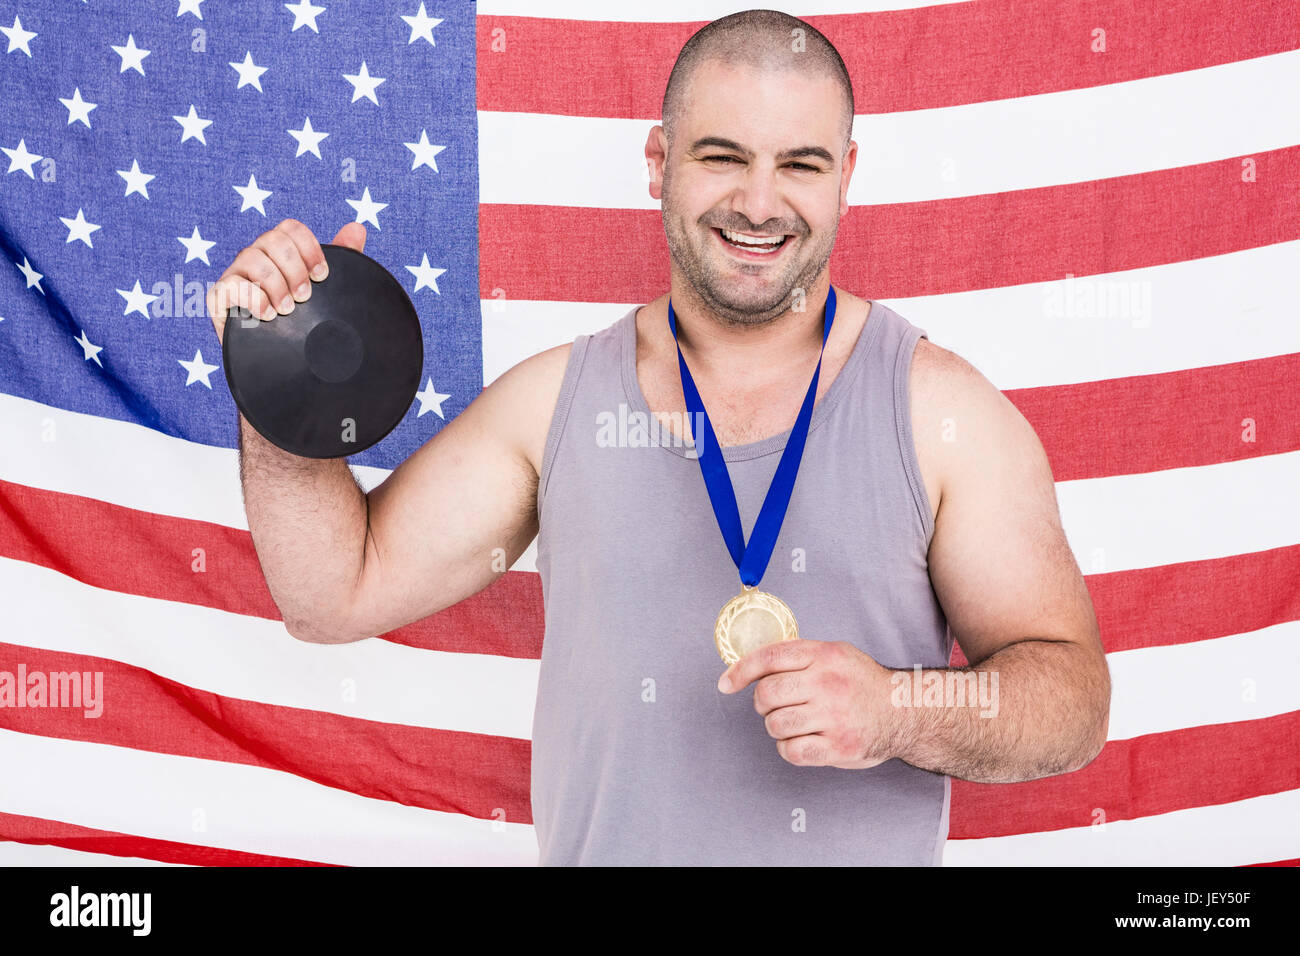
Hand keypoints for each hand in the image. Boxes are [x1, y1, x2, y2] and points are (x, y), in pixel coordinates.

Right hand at [205, 219, 365, 343]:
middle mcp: (255, 258)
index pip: (290, 229)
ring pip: (251, 257)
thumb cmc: (306, 324)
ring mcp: (235, 276)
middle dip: (294, 269)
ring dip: (276, 285)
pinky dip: (253, 298)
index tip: (323, 276)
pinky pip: (230, 284)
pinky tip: (268, 316)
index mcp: (280, 252)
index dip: (309, 248)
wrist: (286, 365)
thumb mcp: (329, 291)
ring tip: (288, 311)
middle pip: (272, 239)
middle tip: (305, 297)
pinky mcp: (219, 298)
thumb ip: (345, 259)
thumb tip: (357, 227)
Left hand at [718, 639, 899, 768]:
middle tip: (775, 706)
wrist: (905, 711)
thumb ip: (799, 656)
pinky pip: (791, 751)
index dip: (740, 671)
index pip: (769, 658)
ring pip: (775, 724)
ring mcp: (833, 716)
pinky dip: (789, 748)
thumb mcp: (835, 654)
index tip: (725, 684)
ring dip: (777, 726)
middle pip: (766, 694)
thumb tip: (752, 665)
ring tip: (794, 723)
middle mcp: (827, 683)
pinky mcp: (838, 747)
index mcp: (824, 655)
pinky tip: (802, 741)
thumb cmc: (863, 683)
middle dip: (763, 703)